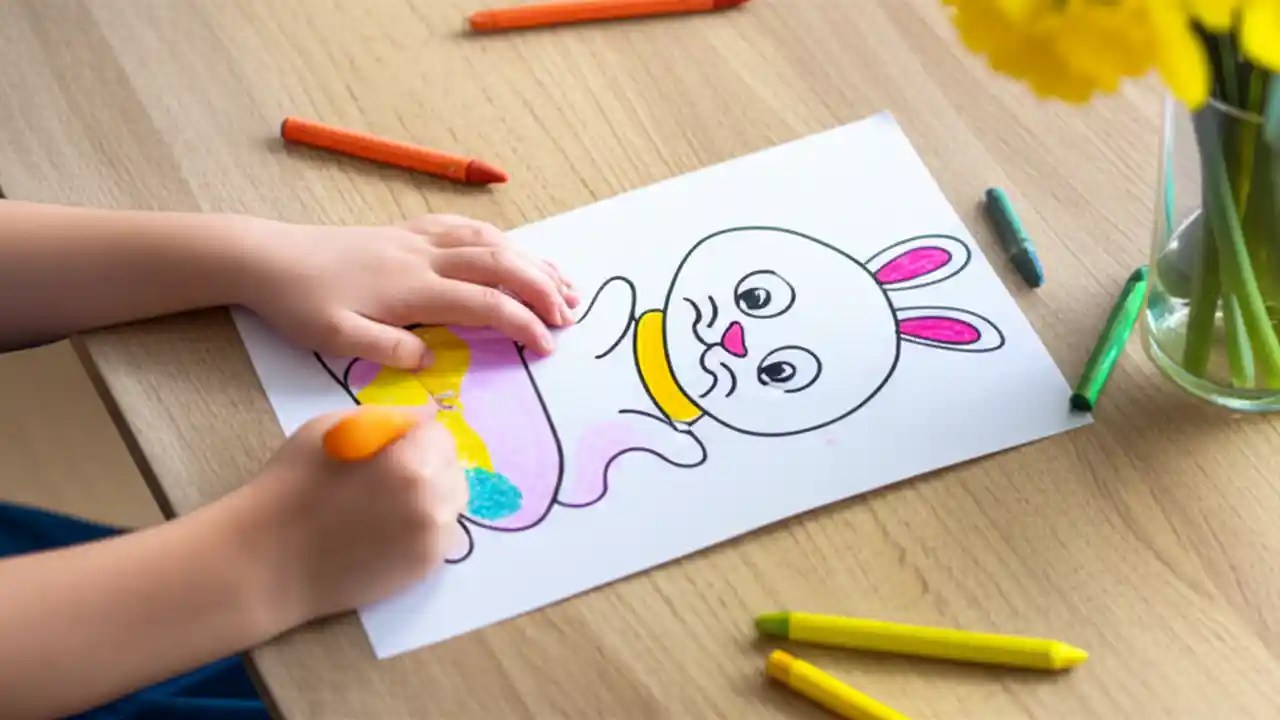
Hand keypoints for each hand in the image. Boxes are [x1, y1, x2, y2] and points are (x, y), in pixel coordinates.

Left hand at [242, 214, 579, 368]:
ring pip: (489, 241)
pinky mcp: (406, 231)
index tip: (547, 346)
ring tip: (562, 282)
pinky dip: (499, 237)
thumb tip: (429, 360)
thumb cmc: (299, 302)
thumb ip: (385, 349)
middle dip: (542, 287)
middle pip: (500, 264)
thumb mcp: (333, 338)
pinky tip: (512, 248)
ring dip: (530, 260)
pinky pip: (464, 227)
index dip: (523, 323)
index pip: (485, 303)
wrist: (266, 257)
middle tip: (571, 313)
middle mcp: (423, 257)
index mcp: (412, 288)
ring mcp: (417, 239)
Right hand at [242, 405, 467, 622]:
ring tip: (385, 502)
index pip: (440, 435)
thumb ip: (388, 419)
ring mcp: (432, 541)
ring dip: (430, 496)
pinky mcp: (424, 570)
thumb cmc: (293, 484)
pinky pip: (441, 535)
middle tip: (386, 474)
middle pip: (452, 469)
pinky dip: (423, 527)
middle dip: (428, 464)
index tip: (388, 446)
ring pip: (450, 503)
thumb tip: (425, 417)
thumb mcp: (334, 427)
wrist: (268, 559)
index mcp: (414, 462)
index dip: (414, 436)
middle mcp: (434, 503)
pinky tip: (387, 528)